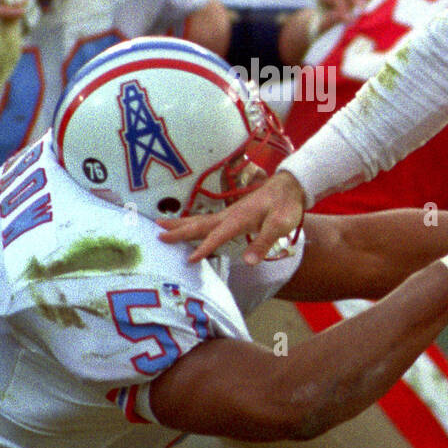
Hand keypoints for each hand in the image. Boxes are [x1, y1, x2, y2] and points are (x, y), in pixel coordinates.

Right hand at [159, 170, 305, 264]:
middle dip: (179, 231)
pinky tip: (185, 226)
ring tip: (159, 225)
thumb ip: (264, 242)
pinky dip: (191, 223)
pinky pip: (206, 221)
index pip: (218, 235)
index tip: (189, 259)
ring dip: (180, 224)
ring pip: (199, 220)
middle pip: (200, 225)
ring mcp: (228, 214)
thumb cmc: (286, 206)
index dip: (204, 248)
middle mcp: (229, 215)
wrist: (289, 187)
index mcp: (239, 218)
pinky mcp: (231, 215)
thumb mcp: (280, 224)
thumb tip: (248, 261)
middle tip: (158, 235)